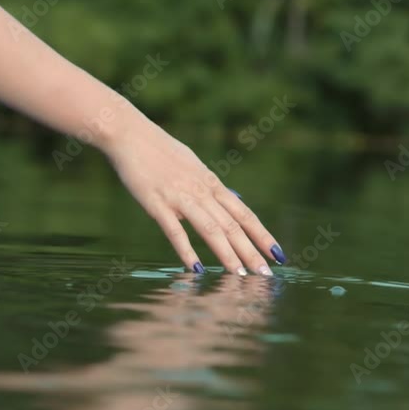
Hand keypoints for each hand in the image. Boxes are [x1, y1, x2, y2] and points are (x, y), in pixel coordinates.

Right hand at [103, 119, 285, 274]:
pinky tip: (196, 268)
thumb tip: (233, 199)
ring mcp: (179, 197)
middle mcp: (201, 191)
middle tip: (266, 274)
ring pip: (210, 229)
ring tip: (240, 276)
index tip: (278, 254)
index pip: (244, 213)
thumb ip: (212, 186)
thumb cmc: (159, 151)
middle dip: (251, 252)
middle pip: (232, 225)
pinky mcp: (156, 203)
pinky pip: (174, 230)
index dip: (262, 235)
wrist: (130, 134)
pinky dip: (187, 250)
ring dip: (227, 254)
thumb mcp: (193, 165)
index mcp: (211, 183)